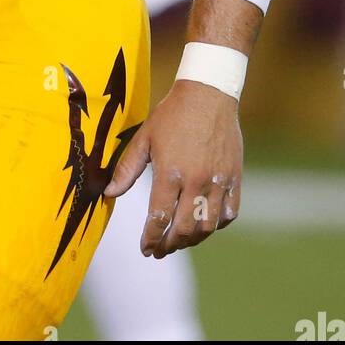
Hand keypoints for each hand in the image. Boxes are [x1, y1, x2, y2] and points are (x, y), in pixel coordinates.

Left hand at [104, 79, 241, 257]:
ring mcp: (218, 182)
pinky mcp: (235, 178)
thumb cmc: (172, 114)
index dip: (150, 238)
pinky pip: (229, 214)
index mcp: (170, 173)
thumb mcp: (144, 137)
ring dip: (192, 240)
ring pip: (207, 227)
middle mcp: (196, 181)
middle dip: (169, 245)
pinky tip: (204, 224)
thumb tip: (109, 193)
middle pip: (183, 229)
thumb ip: (127, 168)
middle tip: (160, 250)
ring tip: (179, 241)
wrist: (208, 94)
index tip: (145, 248)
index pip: (159, 218)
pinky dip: (217, 225)